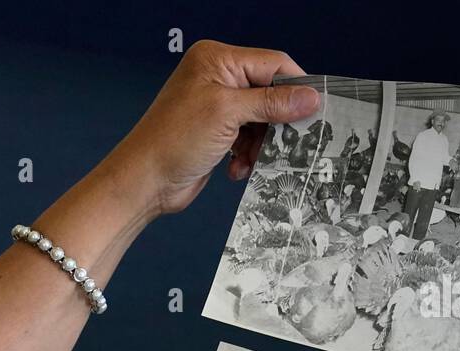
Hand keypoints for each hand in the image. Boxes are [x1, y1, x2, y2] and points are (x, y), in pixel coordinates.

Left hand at [100, 41, 318, 219]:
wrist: (144, 181)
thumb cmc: (173, 141)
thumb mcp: (227, 114)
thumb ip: (271, 103)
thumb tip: (310, 97)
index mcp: (217, 59)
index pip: (272, 64)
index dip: (295, 87)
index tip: (314, 111)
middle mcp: (217, 78)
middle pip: (269, 93)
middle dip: (276, 122)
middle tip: (286, 142)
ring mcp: (216, 106)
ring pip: (261, 120)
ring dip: (260, 144)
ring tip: (248, 160)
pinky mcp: (216, 133)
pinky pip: (248, 139)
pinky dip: (247, 154)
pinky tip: (236, 167)